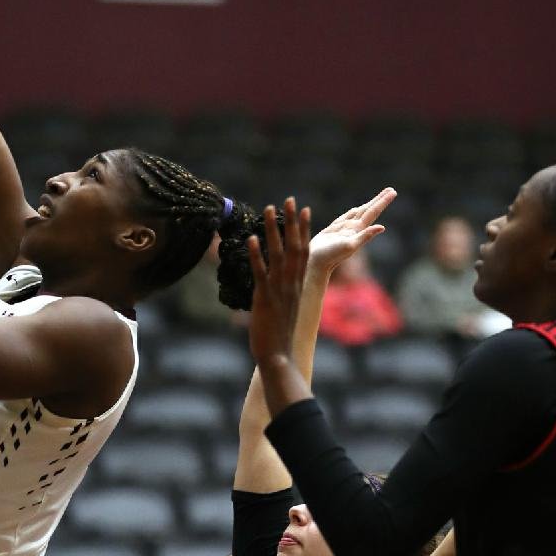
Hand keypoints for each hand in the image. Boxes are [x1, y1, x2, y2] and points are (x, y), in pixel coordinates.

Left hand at [247, 197, 310, 367]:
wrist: (278, 356)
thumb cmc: (279, 335)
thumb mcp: (285, 308)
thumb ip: (284, 292)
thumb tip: (279, 284)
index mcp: (297, 285)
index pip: (304, 251)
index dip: (304, 229)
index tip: (304, 209)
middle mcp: (291, 283)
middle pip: (295, 246)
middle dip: (292, 222)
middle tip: (289, 199)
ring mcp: (279, 290)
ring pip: (278, 254)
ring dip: (273, 231)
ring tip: (267, 209)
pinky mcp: (264, 298)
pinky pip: (260, 273)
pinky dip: (256, 255)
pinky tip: (251, 239)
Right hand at [308, 188, 396, 277]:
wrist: (316, 264)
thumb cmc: (331, 256)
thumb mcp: (349, 245)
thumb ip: (365, 236)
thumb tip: (382, 227)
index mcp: (358, 229)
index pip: (373, 212)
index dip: (382, 201)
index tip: (393, 191)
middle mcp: (354, 229)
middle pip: (369, 210)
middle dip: (379, 200)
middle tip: (391, 190)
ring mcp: (344, 230)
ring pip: (358, 213)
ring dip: (368, 205)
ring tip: (376, 199)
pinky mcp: (333, 231)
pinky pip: (346, 217)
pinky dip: (352, 212)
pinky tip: (355, 210)